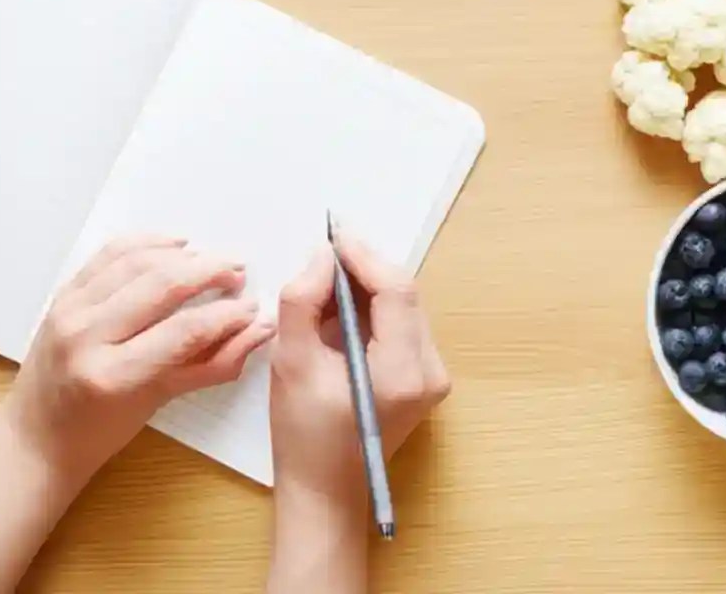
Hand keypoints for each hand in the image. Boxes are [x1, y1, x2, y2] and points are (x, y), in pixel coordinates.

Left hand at [4, 235, 273, 482]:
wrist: (37, 435)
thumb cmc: (101, 430)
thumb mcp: (162, 401)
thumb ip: (216, 363)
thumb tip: (260, 330)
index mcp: (113, 375)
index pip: (185, 332)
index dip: (228, 315)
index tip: (253, 309)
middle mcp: (86, 336)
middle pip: (163, 286)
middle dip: (210, 273)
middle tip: (239, 274)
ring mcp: (69, 311)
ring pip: (138, 262)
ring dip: (184, 256)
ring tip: (215, 262)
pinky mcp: (62, 295)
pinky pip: (109, 255)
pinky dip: (147, 242)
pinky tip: (176, 245)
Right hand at [270, 229, 450, 505]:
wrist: (327, 491)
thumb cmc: (304, 436)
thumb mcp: (292, 364)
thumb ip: (303, 302)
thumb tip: (323, 256)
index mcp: (403, 372)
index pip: (397, 291)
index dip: (365, 256)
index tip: (334, 234)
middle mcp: (431, 372)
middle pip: (405, 296)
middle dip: (364, 268)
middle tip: (324, 252)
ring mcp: (434, 376)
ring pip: (405, 307)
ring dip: (368, 287)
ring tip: (326, 279)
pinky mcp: (425, 378)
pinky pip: (403, 326)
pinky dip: (374, 310)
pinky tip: (341, 308)